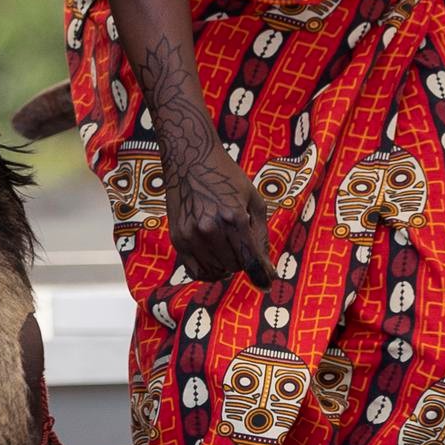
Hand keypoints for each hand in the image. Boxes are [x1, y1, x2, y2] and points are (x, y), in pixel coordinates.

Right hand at [161, 146, 273, 288]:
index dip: (262, 276)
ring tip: (229, 248)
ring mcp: (191, 236)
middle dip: (243, 261)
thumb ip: (260, 235)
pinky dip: (209, 272)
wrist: (189, 160)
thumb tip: (266, 267)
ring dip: (226, 266)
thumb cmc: (226, 177)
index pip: (250, 260)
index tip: (266, 284)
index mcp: (233, 217)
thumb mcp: (253, 200)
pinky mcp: (177, 239)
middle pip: (235, 266)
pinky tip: (215, 261)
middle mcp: (210, 229)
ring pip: (216, 271)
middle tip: (242, 244)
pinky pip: (195, 271)